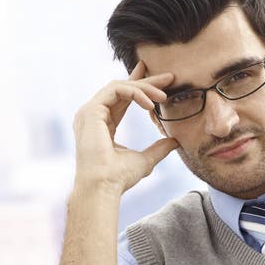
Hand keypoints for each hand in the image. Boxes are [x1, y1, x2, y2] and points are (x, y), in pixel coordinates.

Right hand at [73, 61, 177, 194]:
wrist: (103, 187)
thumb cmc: (119, 179)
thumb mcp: (144, 160)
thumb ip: (158, 149)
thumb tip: (175, 141)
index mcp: (102, 125)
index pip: (122, 98)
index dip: (140, 86)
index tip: (160, 81)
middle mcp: (93, 116)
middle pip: (122, 89)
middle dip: (147, 81)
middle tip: (170, 77)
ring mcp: (89, 112)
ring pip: (119, 87)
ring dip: (144, 88)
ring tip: (164, 95)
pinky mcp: (91, 111)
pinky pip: (115, 90)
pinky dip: (135, 93)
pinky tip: (150, 103)